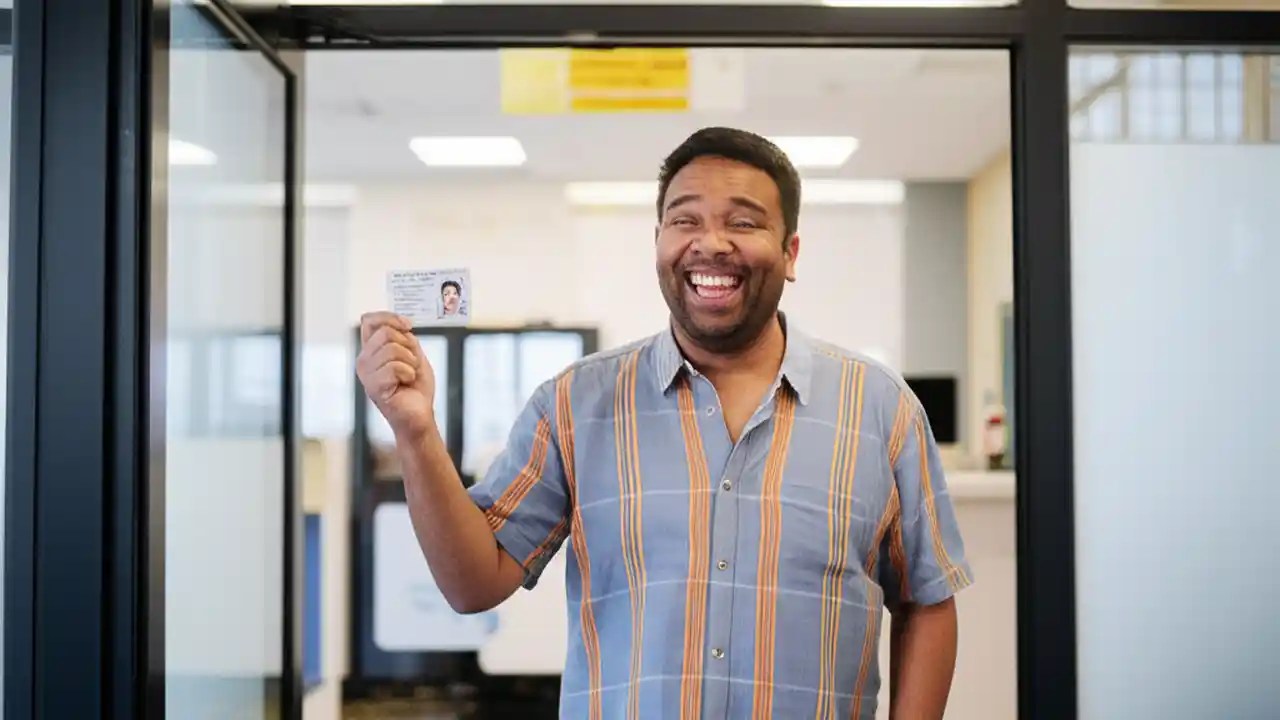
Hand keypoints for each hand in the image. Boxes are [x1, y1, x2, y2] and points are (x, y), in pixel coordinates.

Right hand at [357, 312, 436, 441]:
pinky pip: (395, 367)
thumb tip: (400, 323)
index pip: (370, 320)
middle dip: (407, 345)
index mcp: (371, 350)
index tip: (407, 326)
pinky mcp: (373, 387)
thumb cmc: (415, 387)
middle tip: (411, 364)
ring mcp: (367, 374)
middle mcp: (364, 360)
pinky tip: (405, 384)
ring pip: (392, 349)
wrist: (420, 414)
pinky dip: (409, 374)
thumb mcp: (413, 354)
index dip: (390, 318)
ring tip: (408, 375)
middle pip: (385, 332)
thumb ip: (404, 337)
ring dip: (410, 362)